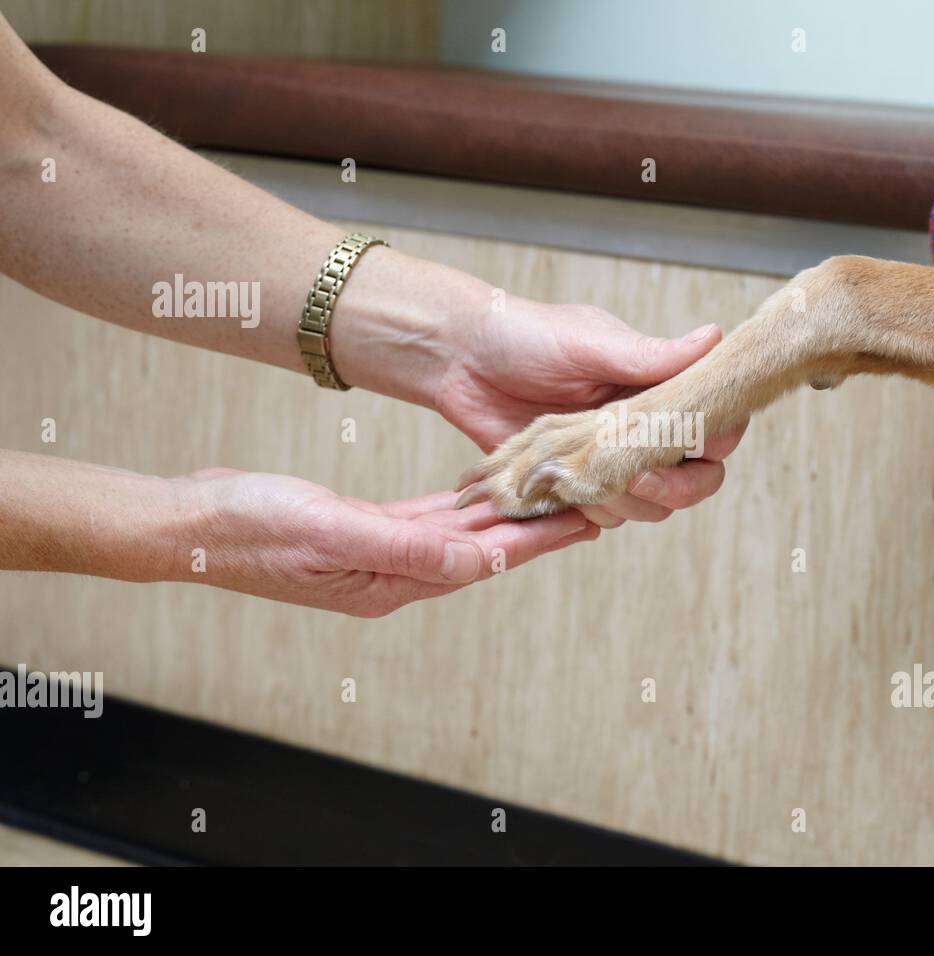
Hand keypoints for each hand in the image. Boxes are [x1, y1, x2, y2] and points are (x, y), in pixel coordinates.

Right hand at [170, 468, 597, 615]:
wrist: (190, 524)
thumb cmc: (249, 527)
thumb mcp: (328, 529)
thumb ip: (403, 546)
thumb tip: (472, 561)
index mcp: (389, 581)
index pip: (480, 558)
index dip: (533, 538)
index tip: (582, 520)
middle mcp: (392, 574)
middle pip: (480, 549)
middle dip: (533, 527)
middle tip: (585, 501)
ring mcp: (377, 556)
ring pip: (458, 534)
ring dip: (501, 515)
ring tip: (548, 493)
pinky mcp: (363, 532)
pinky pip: (425, 522)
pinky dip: (458, 507)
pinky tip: (480, 492)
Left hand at [330, 254, 747, 526]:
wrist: (458, 359)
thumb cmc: (525, 335)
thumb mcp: (590, 341)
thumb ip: (651, 356)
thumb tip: (717, 339)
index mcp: (658, 389)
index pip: (716, 427)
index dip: (715, 443)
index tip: (689, 443)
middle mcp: (642, 429)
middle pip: (693, 481)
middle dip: (672, 487)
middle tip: (637, 476)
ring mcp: (609, 461)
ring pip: (650, 506)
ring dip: (627, 501)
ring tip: (587, 478)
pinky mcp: (574, 485)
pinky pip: (603, 515)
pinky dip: (591, 511)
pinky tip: (565, 492)